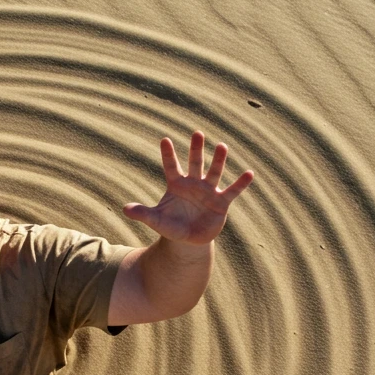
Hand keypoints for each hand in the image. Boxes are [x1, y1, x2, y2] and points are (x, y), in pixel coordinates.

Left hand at [123, 131, 252, 244]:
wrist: (189, 241)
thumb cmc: (171, 226)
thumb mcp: (156, 220)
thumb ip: (143, 213)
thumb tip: (124, 209)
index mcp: (176, 184)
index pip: (171, 166)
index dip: (168, 154)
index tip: (164, 139)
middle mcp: (193, 183)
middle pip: (195, 163)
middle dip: (196, 149)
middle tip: (197, 133)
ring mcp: (208, 191)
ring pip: (214, 172)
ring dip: (218, 160)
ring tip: (222, 146)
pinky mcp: (221, 202)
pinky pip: (232, 191)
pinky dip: (240, 183)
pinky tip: (249, 173)